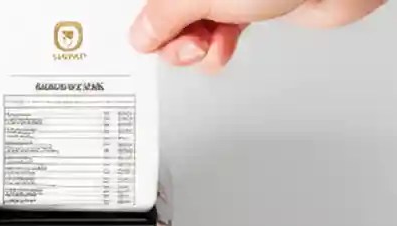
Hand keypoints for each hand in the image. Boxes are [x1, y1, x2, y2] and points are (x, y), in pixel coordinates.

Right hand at [129, 0, 386, 72]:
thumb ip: (165, 15)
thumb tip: (143, 33)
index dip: (141, 17)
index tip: (139, 36)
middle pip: (168, 9)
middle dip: (170, 34)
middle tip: (182, 43)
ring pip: (195, 23)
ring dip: (195, 46)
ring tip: (205, 48)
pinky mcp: (257, 3)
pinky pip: (224, 30)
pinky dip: (218, 47)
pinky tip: (220, 50)